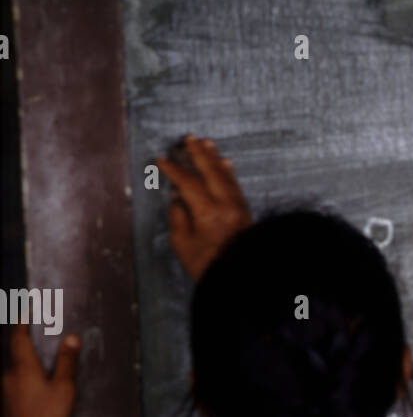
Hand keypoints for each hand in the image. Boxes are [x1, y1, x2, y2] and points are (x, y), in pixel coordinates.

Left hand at [2, 325, 79, 416]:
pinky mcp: (5, 404)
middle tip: (33, 333)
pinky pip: (12, 384)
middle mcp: (9, 375)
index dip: (21, 321)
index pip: (18, 337)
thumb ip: (66, 362)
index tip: (25, 310)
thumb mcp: (63, 388)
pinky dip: (22, 379)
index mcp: (23, 367)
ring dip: (23, 363)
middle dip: (23, 343)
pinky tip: (33, 390)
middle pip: (14, 352)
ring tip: (37, 364)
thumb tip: (70, 338)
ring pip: (13, 369)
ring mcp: (4, 390)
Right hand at [156, 134, 252, 281]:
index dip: (174, 169)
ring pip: (226, 175)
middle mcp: (226, 204)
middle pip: (211, 170)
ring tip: (206, 143)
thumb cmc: (209, 267)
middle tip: (188, 138)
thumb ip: (178, 217)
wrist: (241, 278)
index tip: (162, 160)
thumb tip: (177, 197)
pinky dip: (228, 172)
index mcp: (207, 212)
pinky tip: (226, 163)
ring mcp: (238, 207)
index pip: (188, 182)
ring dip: (214, 158)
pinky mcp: (246, 212)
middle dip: (198, 153)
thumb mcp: (183, 245)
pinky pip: (235, 184)